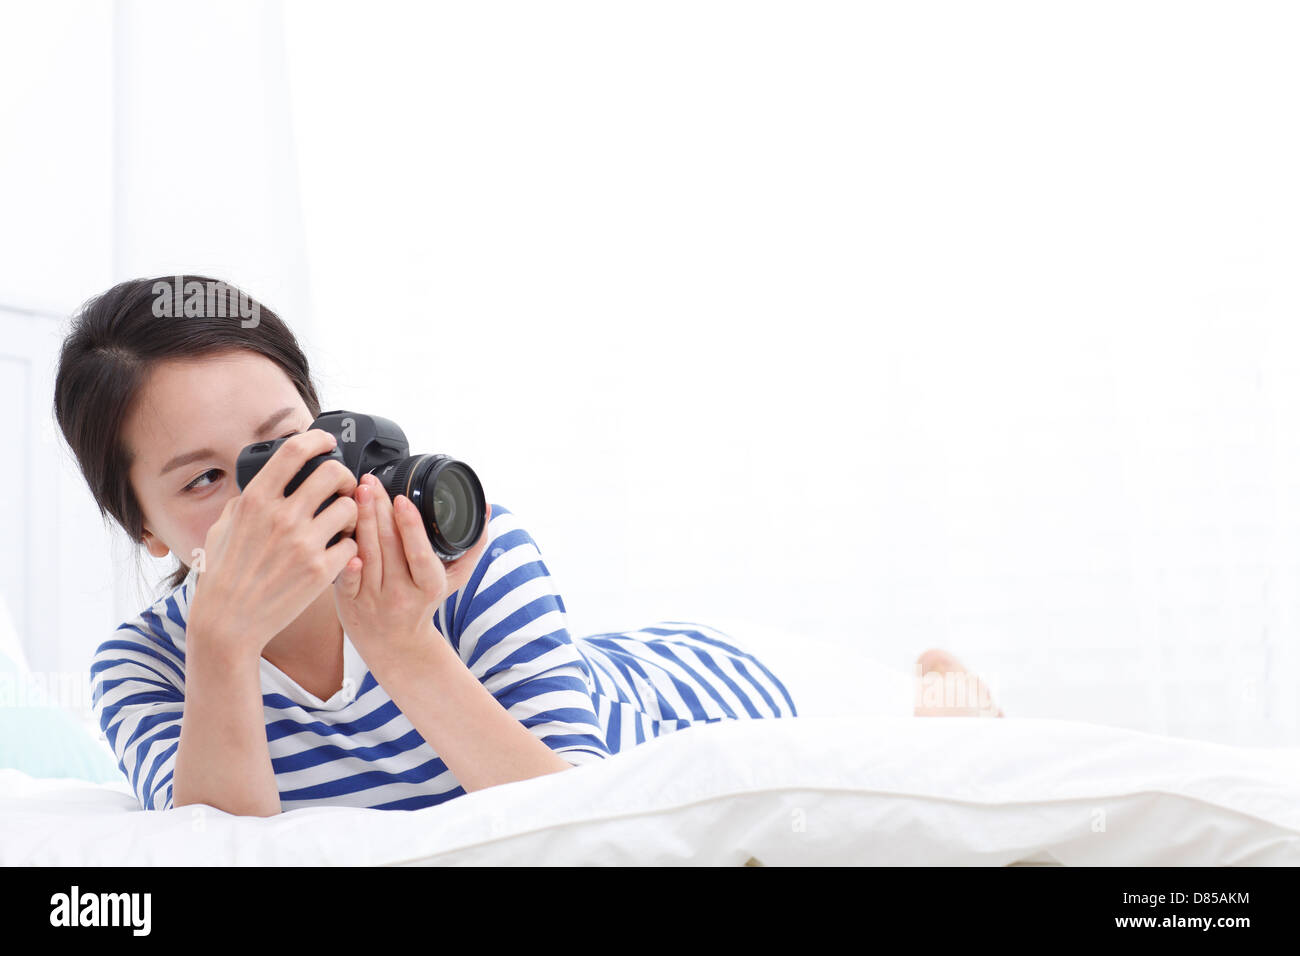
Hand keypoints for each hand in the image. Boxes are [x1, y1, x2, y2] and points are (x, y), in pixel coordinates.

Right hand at [189, 429, 358, 658]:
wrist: (227, 623)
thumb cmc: (222, 577)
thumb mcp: (222, 528)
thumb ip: (245, 502)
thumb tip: (264, 483)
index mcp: (255, 501)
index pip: (293, 452)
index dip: (317, 440)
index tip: (327, 442)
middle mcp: (281, 517)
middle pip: (333, 473)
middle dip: (344, 477)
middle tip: (343, 489)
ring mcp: (303, 544)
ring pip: (350, 507)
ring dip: (351, 513)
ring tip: (342, 524)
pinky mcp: (321, 571)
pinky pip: (353, 544)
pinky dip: (350, 546)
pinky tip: (339, 552)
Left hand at [332, 473, 491, 668]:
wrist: (397, 645)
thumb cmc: (425, 603)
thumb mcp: (455, 578)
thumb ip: (472, 544)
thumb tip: (487, 508)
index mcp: (429, 586)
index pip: (419, 554)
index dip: (410, 526)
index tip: (402, 499)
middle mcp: (401, 594)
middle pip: (388, 545)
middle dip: (378, 509)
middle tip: (371, 482)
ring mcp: (373, 599)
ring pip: (366, 553)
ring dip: (360, 519)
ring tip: (358, 491)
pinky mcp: (349, 602)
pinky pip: (344, 577)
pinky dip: (343, 557)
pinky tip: (341, 533)